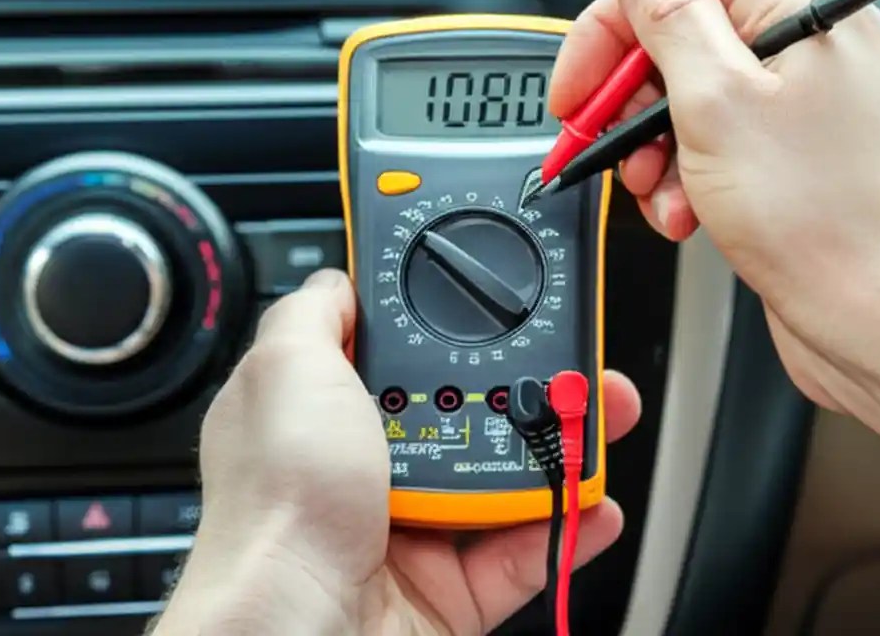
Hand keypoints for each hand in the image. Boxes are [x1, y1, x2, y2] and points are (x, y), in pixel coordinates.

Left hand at [152, 269, 640, 635]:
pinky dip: (566, 527)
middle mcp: (365, 471)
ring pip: (504, 477)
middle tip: (574, 363)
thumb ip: (312, 313)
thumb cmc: (279, 509)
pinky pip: (524, 552)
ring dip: (560, 444)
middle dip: (529, 383)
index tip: (502, 304)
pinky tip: (595, 501)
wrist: (299, 630)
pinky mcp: (450, 591)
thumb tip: (338, 279)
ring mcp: (410, 531)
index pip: (397, 355)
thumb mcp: (284, 369)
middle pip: (466, 411)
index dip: (450, 326)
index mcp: (323, 414)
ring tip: (600, 415)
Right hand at [551, 0, 879, 411]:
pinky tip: (687, 214)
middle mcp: (807, 53)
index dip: (614, 30)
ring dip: (655, 153)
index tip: (578, 87)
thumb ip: (670, 20)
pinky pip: (716, 150)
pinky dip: (687, 182)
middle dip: (632, 103)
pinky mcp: (792, 164)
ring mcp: (801, 111)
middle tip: (607, 144)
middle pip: (679, 45)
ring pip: (689, 105)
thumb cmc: (826, 220)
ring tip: (661, 193)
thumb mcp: (717, 104)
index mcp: (800, 13)